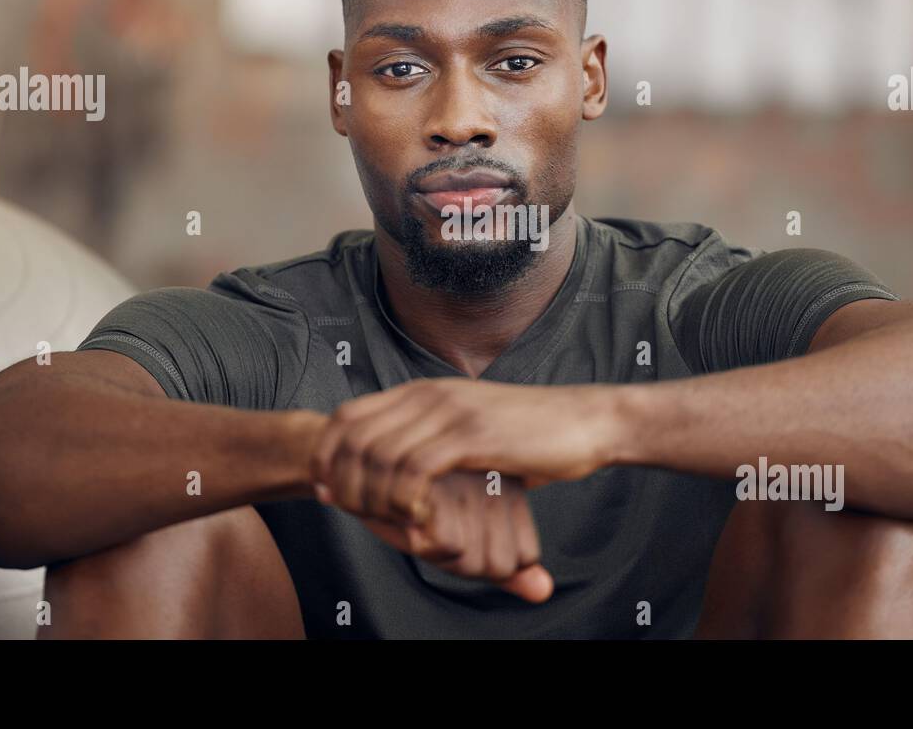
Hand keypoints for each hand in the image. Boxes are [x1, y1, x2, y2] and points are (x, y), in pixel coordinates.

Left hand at [310, 378, 620, 526]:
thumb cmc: (530, 435)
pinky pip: (414, 471)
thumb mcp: (469, 429)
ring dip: (374, 499)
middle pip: (351, 438)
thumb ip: (430, 439)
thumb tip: (395, 469)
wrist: (585, 422)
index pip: (346, 416)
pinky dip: (406, 501)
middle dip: (342, 483)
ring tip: (391, 522)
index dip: (326, 456)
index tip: (329, 492)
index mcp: (422, 391)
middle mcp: (427, 395)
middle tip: (354, 515)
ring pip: (378, 457)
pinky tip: (422, 518)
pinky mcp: (471, 436)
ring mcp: (449, 412)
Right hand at [319, 469, 553, 602]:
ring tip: (424, 523)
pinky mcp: (445, 483)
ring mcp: (470, 480)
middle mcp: (498, 482)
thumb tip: (543, 592)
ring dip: (442, 557)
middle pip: (498, 566)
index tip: (461, 535)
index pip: (521, 559)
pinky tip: (411, 519)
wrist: (359, 463)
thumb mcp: (472, 539)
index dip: (485, 561)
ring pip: (474, 562)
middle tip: (438, 532)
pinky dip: (425, 544)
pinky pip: (450, 547)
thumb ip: (512, 568)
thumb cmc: (417, 505)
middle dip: (463, 563)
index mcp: (511, 488)